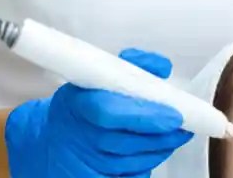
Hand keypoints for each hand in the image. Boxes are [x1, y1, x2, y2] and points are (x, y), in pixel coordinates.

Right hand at [4, 48, 193, 177]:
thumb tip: (162, 66)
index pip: (109, 112)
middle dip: (161, 135)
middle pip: (127, 141)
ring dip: (158, 150)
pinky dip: (144, 165)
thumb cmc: (78, 108)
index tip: (174, 116)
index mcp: (76, 103)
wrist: (49, 144)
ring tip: (173, 137)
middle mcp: (77, 137)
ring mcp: (84, 163)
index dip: (145, 116)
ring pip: (133, 162)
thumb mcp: (96, 78)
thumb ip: (131, 66)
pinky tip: (150, 152)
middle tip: (184, 127)